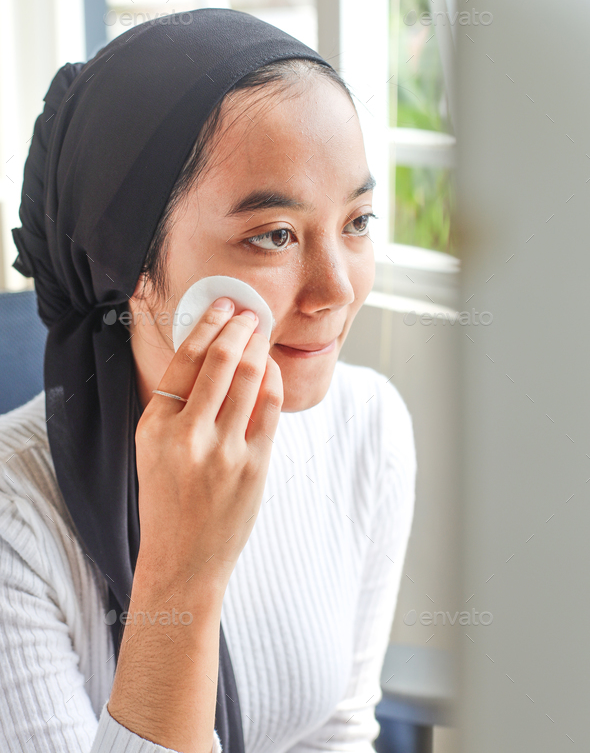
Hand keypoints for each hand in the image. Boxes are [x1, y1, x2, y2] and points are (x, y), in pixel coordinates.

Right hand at [134, 297, 283, 592]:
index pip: (185, 358)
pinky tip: (273, 367)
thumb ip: (176, 404)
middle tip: (250, 312)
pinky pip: (271, 406)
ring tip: (262, 333)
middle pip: (222, 358)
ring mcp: (224, 452)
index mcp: (155, 427)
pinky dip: (274, 378)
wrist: (183, 561)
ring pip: (251, 376)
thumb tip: (213, 348)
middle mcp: (188, 435)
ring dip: (261, 345)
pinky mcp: (255, 466)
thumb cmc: (167, 500)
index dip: (209, 323)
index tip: (222, 306)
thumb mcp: (152, 448)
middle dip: (241, 325)